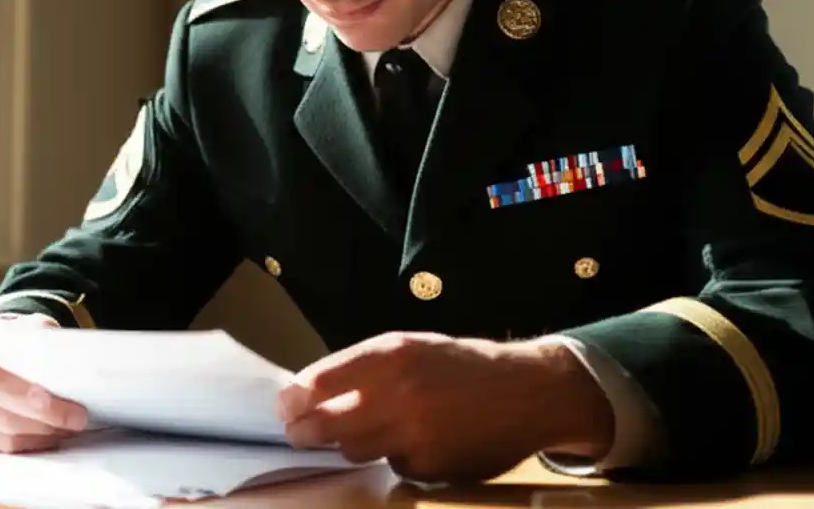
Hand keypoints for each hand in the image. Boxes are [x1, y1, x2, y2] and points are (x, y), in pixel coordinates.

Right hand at [0, 313, 88, 452]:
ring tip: (69, 428)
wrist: (3, 354)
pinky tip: (50, 438)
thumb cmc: (20, 340)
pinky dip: (27, 444)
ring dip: (37, 430)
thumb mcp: (30, 326)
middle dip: (37, 409)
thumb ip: (38, 335)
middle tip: (75, 416)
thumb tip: (61, 355)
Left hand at [277, 332, 613, 482]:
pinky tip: (419, 442)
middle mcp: (399, 393)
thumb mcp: (413, 347)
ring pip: (354, 450)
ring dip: (351, 443)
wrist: (528, 392)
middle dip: (304, 431)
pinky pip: (393, 466)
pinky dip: (396, 457)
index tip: (285, 405)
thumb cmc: (463, 365)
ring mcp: (414, 434)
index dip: (295, 398)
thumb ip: (365, 366)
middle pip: (327, 425)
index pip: (321, 381)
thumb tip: (312, 389)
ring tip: (371, 429)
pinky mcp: (430, 467)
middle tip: (297, 433)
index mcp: (392, 354)